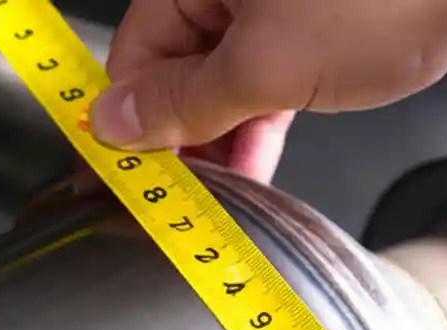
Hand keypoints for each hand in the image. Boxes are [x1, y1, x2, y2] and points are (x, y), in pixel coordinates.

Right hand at [90, 0, 446, 180]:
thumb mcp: (267, 65)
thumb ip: (187, 100)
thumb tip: (119, 121)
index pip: (136, 50)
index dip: (130, 119)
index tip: (130, 176)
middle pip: (181, 67)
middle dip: (182, 134)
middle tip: (181, 194)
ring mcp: (283, 6)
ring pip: (230, 80)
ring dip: (225, 137)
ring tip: (223, 191)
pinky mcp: (327, 30)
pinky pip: (275, 81)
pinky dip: (264, 122)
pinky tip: (260, 163)